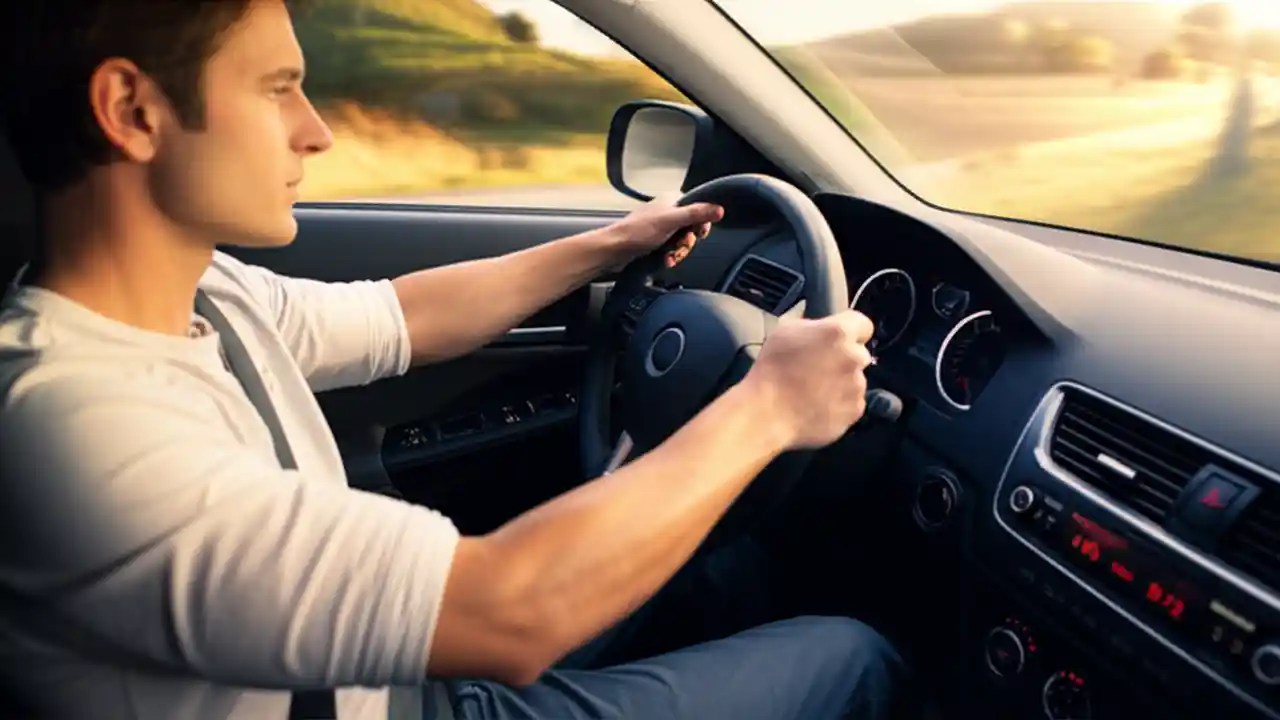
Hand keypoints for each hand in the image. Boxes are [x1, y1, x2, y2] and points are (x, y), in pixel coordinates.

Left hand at [607, 194, 724, 269]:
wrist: (615, 250)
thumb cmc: (637, 232)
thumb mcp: (671, 221)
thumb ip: (696, 214)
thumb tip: (719, 209)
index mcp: (672, 200)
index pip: (699, 208)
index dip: (701, 224)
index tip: (697, 234)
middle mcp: (668, 211)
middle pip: (692, 228)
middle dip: (687, 242)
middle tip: (678, 247)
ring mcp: (662, 227)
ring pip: (683, 241)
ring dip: (678, 252)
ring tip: (669, 257)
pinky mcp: (656, 241)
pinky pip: (672, 249)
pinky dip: (671, 256)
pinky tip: (665, 260)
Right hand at [743, 310, 874, 450]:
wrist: (768, 412)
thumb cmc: (772, 370)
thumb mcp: (785, 331)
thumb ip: (812, 325)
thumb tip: (819, 327)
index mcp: (839, 333)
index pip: (863, 324)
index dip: (851, 330)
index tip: (838, 339)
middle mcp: (854, 357)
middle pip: (859, 353)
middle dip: (843, 358)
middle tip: (818, 366)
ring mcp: (857, 386)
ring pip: (855, 379)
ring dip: (841, 382)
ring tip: (813, 389)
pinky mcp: (854, 410)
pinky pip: (852, 402)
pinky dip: (840, 404)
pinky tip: (817, 404)